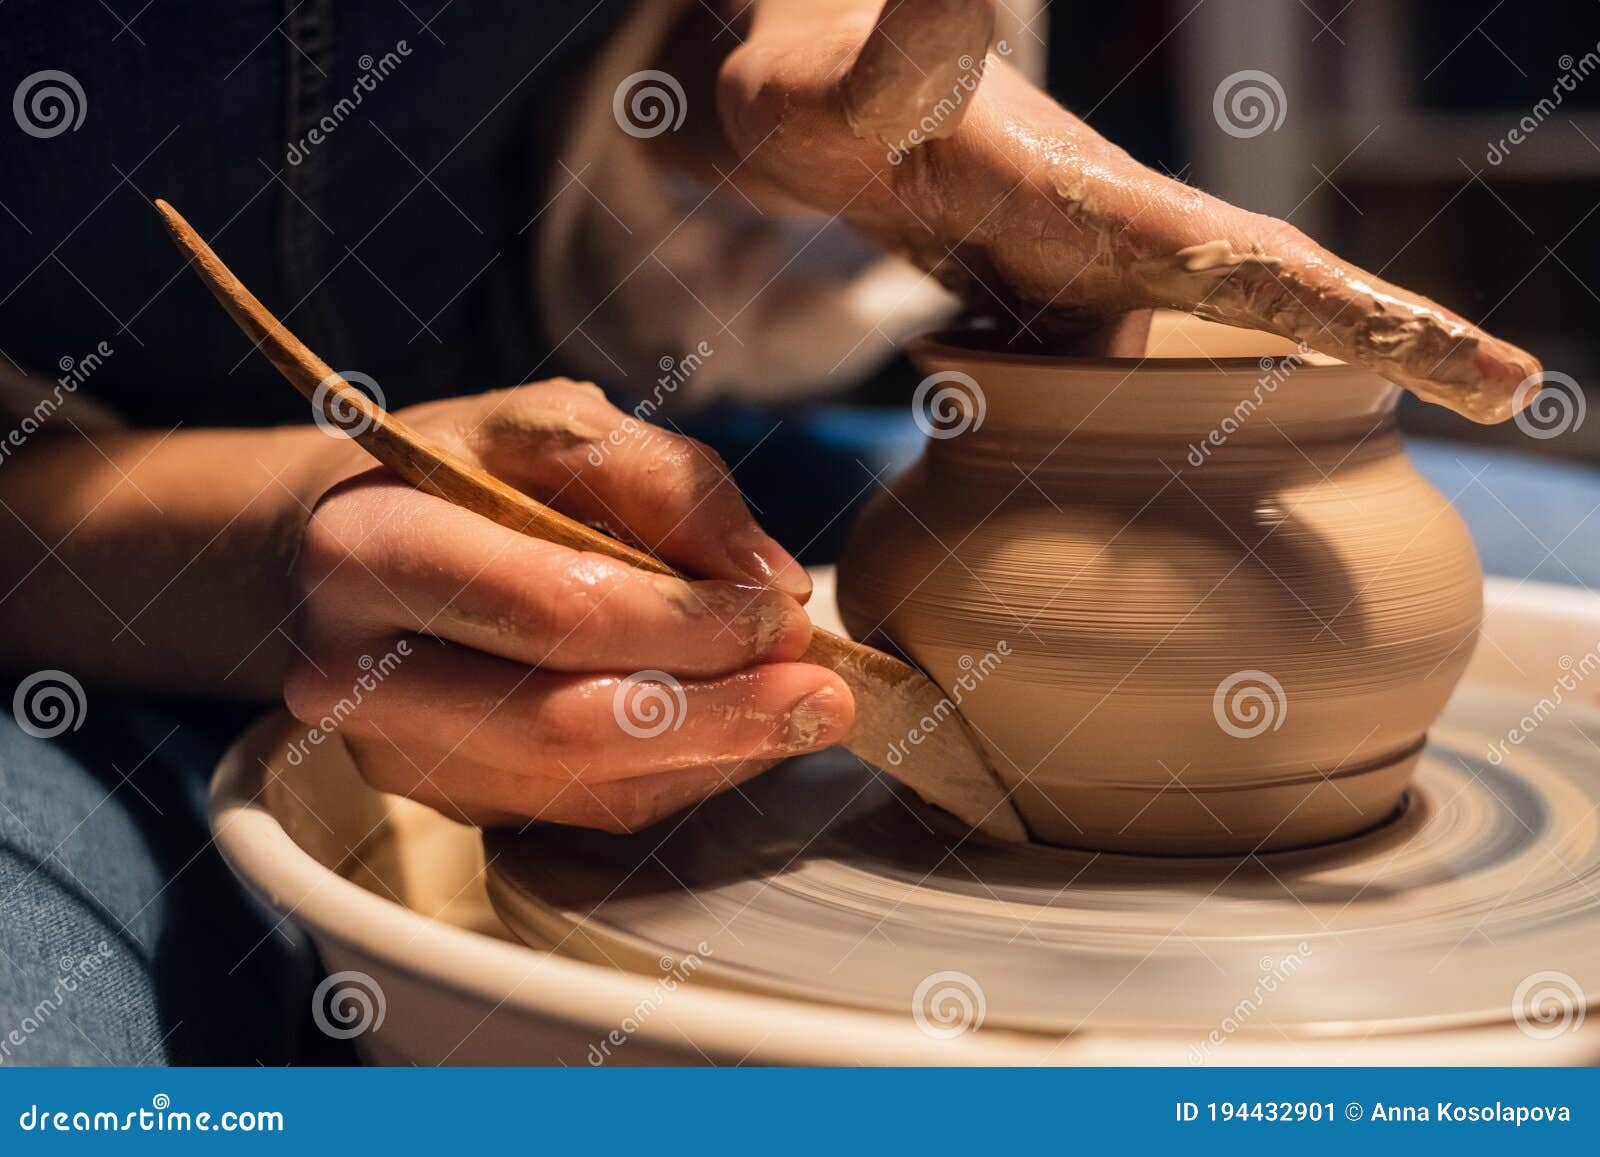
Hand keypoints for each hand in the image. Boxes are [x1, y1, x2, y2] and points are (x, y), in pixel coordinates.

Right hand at [283, 379, 853, 831]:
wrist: (337, 553)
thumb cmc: (454, 476)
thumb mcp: (547, 427)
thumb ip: (662, 478)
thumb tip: (770, 579)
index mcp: (370, 551)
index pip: (549, 608)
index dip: (681, 621)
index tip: (782, 613)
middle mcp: (362, 675)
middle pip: (564, 724)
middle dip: (717, 711)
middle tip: (824, 692)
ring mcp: (400, 756)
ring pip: (584, 784)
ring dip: (715, 752)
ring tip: (806, 711)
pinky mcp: (447, 803)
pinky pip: (586, 808)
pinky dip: (682, 774)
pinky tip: (741, 732)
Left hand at [697, 0, 1538, 421]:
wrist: (810, 87)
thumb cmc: (820, 92)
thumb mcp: (849, 91)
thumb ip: (905, 69)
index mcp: (1093, 205)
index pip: (1254, 266)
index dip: (1366, 319)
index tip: (1486, 366)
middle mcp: (1111, 236)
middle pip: (1274, 296)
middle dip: (1392, 339)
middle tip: (1517, 388)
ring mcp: (1085, 268)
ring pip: (1218, 329)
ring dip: (1323, 367)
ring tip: (1445, 401)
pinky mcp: (1046, 291)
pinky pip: (1134, 355)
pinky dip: (1198, 394)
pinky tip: (1223, 455)